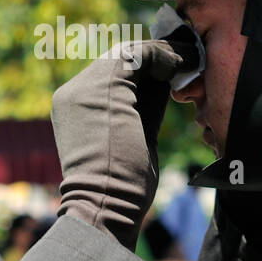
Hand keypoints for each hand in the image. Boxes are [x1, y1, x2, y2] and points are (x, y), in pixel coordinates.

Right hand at [51, 37, 193, 249]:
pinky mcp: (103, 87)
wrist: (104, 206)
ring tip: (189, 61)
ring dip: (162, 56)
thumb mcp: (130, 136)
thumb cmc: (121, 187)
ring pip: (128, 54)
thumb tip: (167, 77)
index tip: (174, 71)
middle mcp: (72, 93)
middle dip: (154, 59)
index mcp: (73, 107)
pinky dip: (163, 57)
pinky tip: (181, 67)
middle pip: (118, 59)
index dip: (144, 68)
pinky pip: (137, 57)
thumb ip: (140, 105)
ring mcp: (83, 88)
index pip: (110, 73)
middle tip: (186, 61)